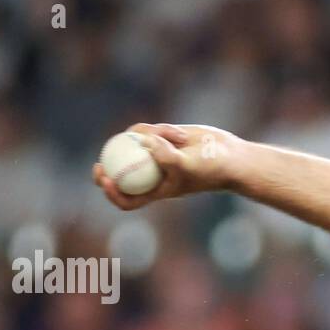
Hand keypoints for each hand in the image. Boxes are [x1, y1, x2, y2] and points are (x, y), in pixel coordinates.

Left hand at [92, 123, 243, 210]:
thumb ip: (166, 157)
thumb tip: (144, 143)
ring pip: (135, 145)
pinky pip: (148, 132)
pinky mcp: (161, 140)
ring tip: (176, 137)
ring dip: (150, 137)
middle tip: (99, 162)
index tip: (105, 179)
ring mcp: (155, 156)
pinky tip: (180, 133)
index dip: (112, 193)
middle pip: (119, 173)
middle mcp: (152, 174)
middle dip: (106, 168)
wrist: (230, 157)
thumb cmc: (211, 169)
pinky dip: (161, 129)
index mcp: (157, 190)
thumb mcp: (188, 166)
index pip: (128, 200)